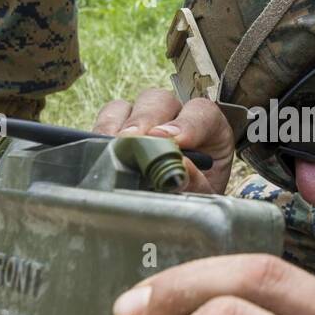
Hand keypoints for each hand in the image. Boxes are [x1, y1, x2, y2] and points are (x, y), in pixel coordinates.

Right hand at [93, 88, 236, 194]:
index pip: (202, 112)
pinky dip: (106, 127)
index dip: (188, 124)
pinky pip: (112, 114)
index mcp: (210, 130)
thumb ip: (197, 183)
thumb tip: (180, 166)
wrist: (178, 213)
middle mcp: (180, 118)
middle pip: (164, 100)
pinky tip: (104, 148)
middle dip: (149, 120)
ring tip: (118, 145)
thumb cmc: (193, 198)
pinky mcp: (124, 125)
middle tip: (138, 140)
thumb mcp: (203, 197)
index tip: (175, 141)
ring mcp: (151, 119)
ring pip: (138, 103)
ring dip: (127, 124)